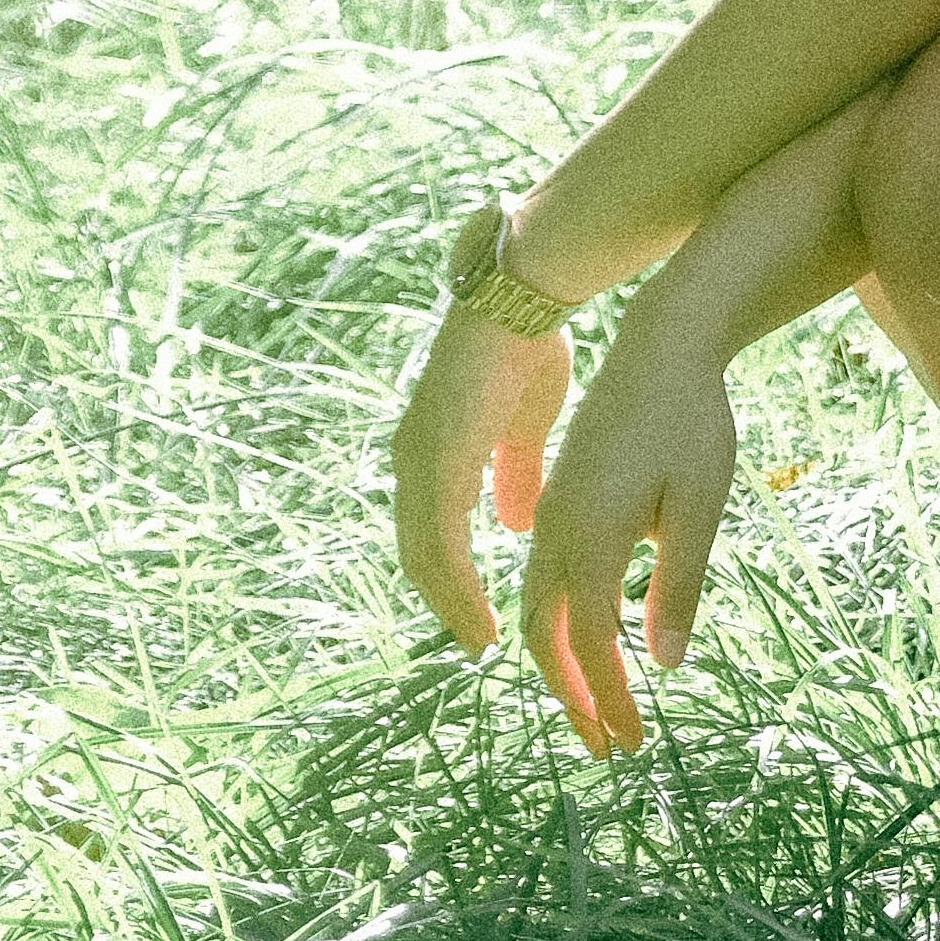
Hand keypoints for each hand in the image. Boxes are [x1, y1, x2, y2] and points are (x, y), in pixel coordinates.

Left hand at [391, 303, 571, 657]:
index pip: (431, 533)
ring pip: (425, 553)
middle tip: (478, 642)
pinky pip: (442, 535)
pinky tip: (478, 604)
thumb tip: (517, 518)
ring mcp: (419, 457)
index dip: (451, 578)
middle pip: (418, 553)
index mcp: (433, 451)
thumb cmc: (526, 350)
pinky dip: (457, 580)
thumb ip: (516, 474)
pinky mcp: (436, 455)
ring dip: (452, 602)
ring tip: (480, 639)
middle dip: (447, 602)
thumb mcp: (523, 425)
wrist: (523, 298)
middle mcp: (413, 459)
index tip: (479, 616)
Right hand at [509, 293, 739, 757]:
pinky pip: (544, 580)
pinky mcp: (559, 501)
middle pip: (547, 636)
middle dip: (573, 697)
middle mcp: (556, 531)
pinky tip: (588, 643)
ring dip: (563, 665)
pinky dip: (559, 626)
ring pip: (539, 609)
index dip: (610, 699)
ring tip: (596, 709)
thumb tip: (666, 664)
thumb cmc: (692, 422)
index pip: (593, 644)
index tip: (632, 744)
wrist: (661, 347)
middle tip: (606, 747)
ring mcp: (551, 515)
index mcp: (589, 537)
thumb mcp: (701, 504)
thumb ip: (679, 584)